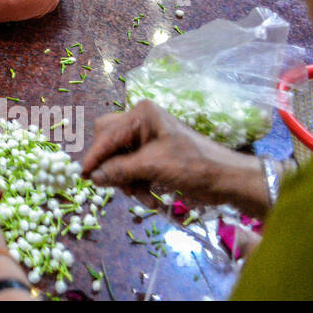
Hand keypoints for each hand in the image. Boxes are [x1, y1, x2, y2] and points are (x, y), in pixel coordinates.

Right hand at [81, 100, 270, 215]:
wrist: (228, 179)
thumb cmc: (194, 166)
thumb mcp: (153, 167)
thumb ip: (119, 170)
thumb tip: (92, 176)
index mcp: (142, 115)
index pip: (106, 134)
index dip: (95, 156)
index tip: (84, 177)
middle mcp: (141, 121)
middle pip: (109, 142)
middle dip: (112, 168)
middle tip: (117, 187)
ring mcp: (147, 137)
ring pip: (119, 158)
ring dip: (126, 180)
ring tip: (142, 197)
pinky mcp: (153, 153)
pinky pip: (132, 166)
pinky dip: (137, 183)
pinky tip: (149, 197)